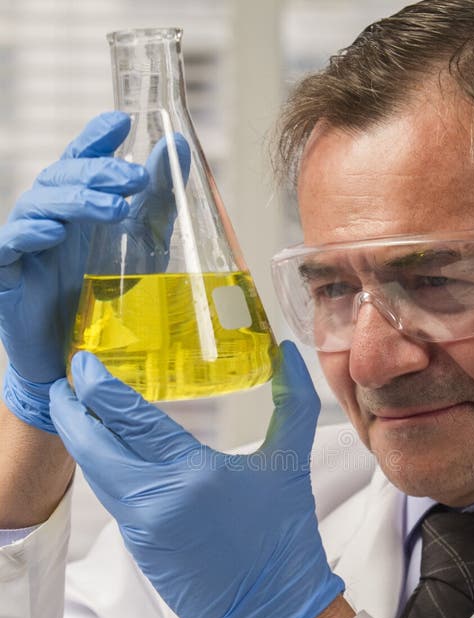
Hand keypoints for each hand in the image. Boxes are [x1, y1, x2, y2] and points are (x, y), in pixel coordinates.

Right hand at [0, 111, 148, 385]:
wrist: (74, 363)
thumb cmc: (104, 303)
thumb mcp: (142, 249)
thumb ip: (157, 202)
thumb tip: (179, 149)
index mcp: (78, 210)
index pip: (81, 162)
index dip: (95, 139)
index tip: (121, 121)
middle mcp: (49, 220)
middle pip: (62, 178)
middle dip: (97, 171)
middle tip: (134, 178)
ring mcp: (25, 245)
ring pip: (38, 204)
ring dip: (74, 200)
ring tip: (112, 207)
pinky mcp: (7, 274)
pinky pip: (9, 245)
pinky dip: (29, 233)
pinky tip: (53, 231)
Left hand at [49, 342, 344, 617]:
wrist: (273, 613)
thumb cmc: (283, 541)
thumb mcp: (288, 466)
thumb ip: (293, 404)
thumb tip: (287, 353)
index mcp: (191, 474)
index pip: (130, 420)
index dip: (98, 388)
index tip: (83, 364)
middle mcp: (156, 500)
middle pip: (92, 447)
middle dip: (70, 413)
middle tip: (65, 385)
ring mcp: (142, 529)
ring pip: (97, 476)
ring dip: (83, 442)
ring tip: (81, 414)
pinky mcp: (140, 550)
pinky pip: (114, 501)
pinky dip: (105, 472)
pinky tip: (111, 457)